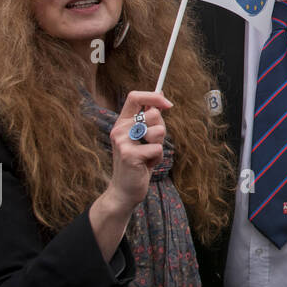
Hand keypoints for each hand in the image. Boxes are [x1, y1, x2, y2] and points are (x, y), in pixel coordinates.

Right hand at [106, 91, 171, 212]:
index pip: (134, 97)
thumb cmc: (138, 162)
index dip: (153, 97)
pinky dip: (157, 158)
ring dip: (159, 145)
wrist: (124, 190)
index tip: (168, 104)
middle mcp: (119, 129)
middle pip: (153, 114)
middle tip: (152, 143)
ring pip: (158, 131)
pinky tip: (146, 165)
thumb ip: (149, 119)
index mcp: (122, 122)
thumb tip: (161, 96)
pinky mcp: (129, 155)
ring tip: (148, 155)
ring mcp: (123, 142)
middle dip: (161, 129)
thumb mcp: (143, 137)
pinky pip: (158, 148)